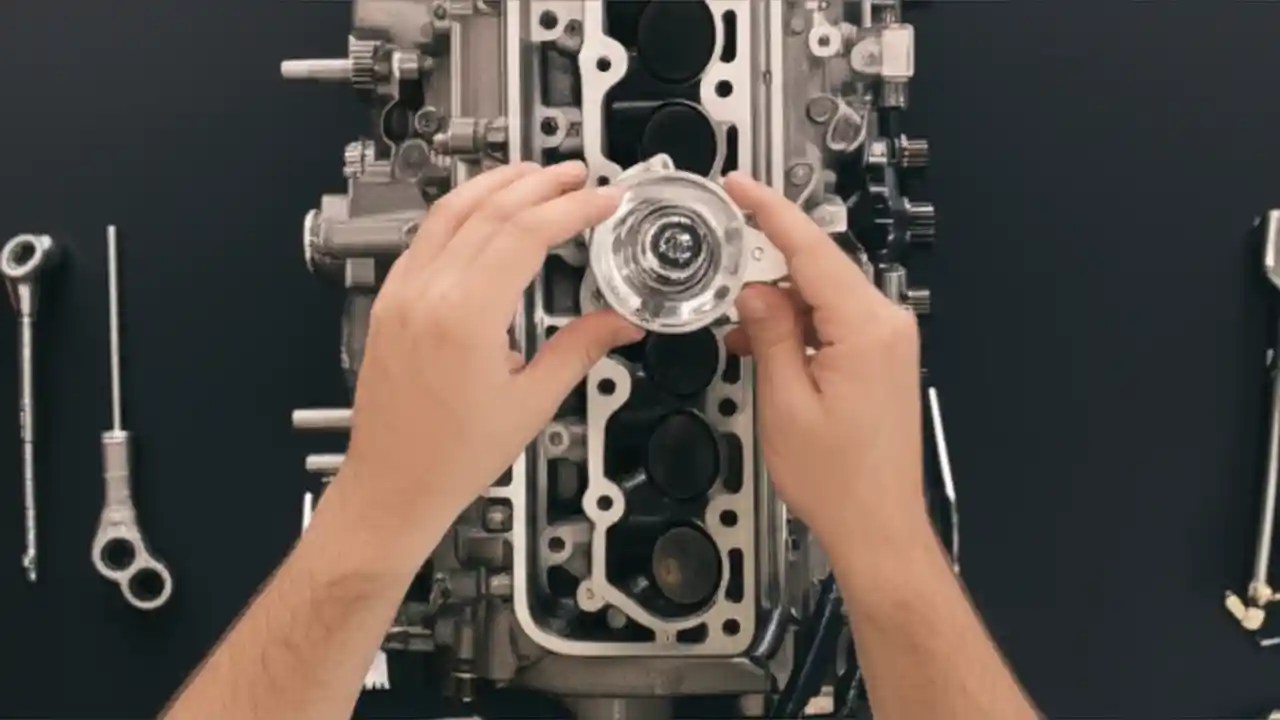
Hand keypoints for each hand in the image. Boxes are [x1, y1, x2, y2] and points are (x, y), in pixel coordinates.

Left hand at [339, 161, 643, 530]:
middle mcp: (426, 294)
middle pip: (489, 210)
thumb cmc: (452, 457)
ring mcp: (401, 294)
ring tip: (535, 175)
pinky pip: (425, 237)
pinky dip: (461, 211)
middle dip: (540, 184)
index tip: (604, 199)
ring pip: (450, 212)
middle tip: (578, 176)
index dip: (572, 208)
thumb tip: (622, 322)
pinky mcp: (390, 302)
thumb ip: (580, 349)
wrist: (392, 485)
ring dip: (497, 185)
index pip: (526, 233)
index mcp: (465, 317)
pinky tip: (484, 210)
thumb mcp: (532, 403)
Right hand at [723, 173, 926, 543]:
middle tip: (724, 275)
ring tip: (743, 337)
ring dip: (780, 308)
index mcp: (866, 329)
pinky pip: (835, 322)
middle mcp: (887, 326)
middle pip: (817, 269)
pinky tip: (770, 350)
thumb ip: (769, 333)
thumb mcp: (784, 402)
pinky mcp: (882, 358)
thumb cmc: (839, 480)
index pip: (812, 249)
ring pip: (823, 296)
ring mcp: (888, 342)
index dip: (770, 212)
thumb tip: (754, 289)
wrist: (877, 525)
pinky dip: (799, 328)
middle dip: (767, 270)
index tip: (742, 186)